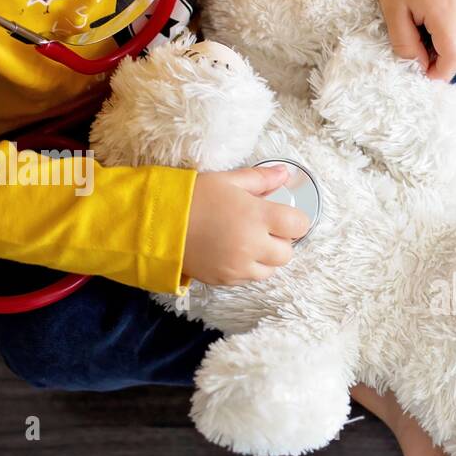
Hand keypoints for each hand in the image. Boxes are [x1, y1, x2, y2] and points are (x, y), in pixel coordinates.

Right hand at [182, 165, 310, 285]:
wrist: (156, 224)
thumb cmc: (191, 197)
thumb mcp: (227, 180)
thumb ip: (260, 179)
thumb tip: (283, 175)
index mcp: (257, 216)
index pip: (298, 225)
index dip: (294, 220)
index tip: (283, 215)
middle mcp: (252, 245)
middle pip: (287, 253)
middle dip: (280, 241)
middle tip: (262, 228)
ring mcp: (238, 267)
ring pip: (270, 270)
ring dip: (265, 258)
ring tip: (245, 241)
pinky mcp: (225, 280)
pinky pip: (248, 279)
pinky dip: (246, 268)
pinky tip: (231, 252)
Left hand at [375, 0, 455, 80]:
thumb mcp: (393, 13)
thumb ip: (406, 45)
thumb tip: (420, 67)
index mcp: (444, 10)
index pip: (453, 55)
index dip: (441, 71)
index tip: (426, 75)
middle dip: (448, 63)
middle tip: (427, 61)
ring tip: (436, 46)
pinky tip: (452, 34)